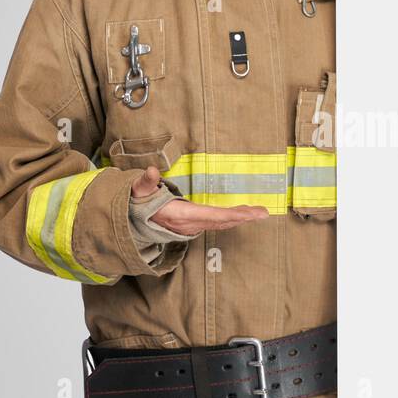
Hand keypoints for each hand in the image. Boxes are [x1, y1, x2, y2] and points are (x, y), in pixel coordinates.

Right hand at [130, 166, 269, 235]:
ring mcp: (192, 227)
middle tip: (263, 212)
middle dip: (243, 217)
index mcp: (180, 215)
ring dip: (240, 218)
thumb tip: (151, 171)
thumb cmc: (138, 203)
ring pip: (221, 224)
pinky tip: (243, 215)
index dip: (231, 215)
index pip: (210, 216)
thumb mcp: (138, 190)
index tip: (248, 213)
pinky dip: (232, 220)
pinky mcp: (193, 226)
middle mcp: (189, 224)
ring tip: (258, 213)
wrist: (133, 221)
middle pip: (221, 222)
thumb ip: (145, 181)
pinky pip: (217, 224)